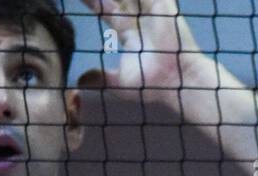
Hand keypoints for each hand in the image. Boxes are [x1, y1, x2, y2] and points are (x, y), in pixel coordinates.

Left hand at [76, 0, 211, 105]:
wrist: (178, 81)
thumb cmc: (153, 84)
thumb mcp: (120, 82)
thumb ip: (99, 78)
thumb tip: (79, 81)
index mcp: (132, 36)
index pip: (108, 13)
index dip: (93, 3)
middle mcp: (141, 22)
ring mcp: (153, 12)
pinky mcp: (162, 5)